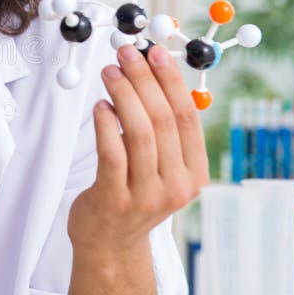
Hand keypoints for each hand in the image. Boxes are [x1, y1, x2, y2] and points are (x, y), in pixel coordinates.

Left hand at [68, 44, 209, 255]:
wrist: (109, 243)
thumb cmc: (132, 192)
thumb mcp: (159, 167)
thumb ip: (161, 131)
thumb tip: (150, 72)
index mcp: (194, 175)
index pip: (187, 117)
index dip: (171, 80)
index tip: (155, 51)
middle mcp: (176, 187)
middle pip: (163, 121)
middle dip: (144, 80)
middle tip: (125, 54)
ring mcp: (146, 196)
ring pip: (139, 134)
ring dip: (123, 95)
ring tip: (109, 73)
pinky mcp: (115, 200)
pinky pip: (112, 154)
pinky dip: (105, 125)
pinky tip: (99, 106)